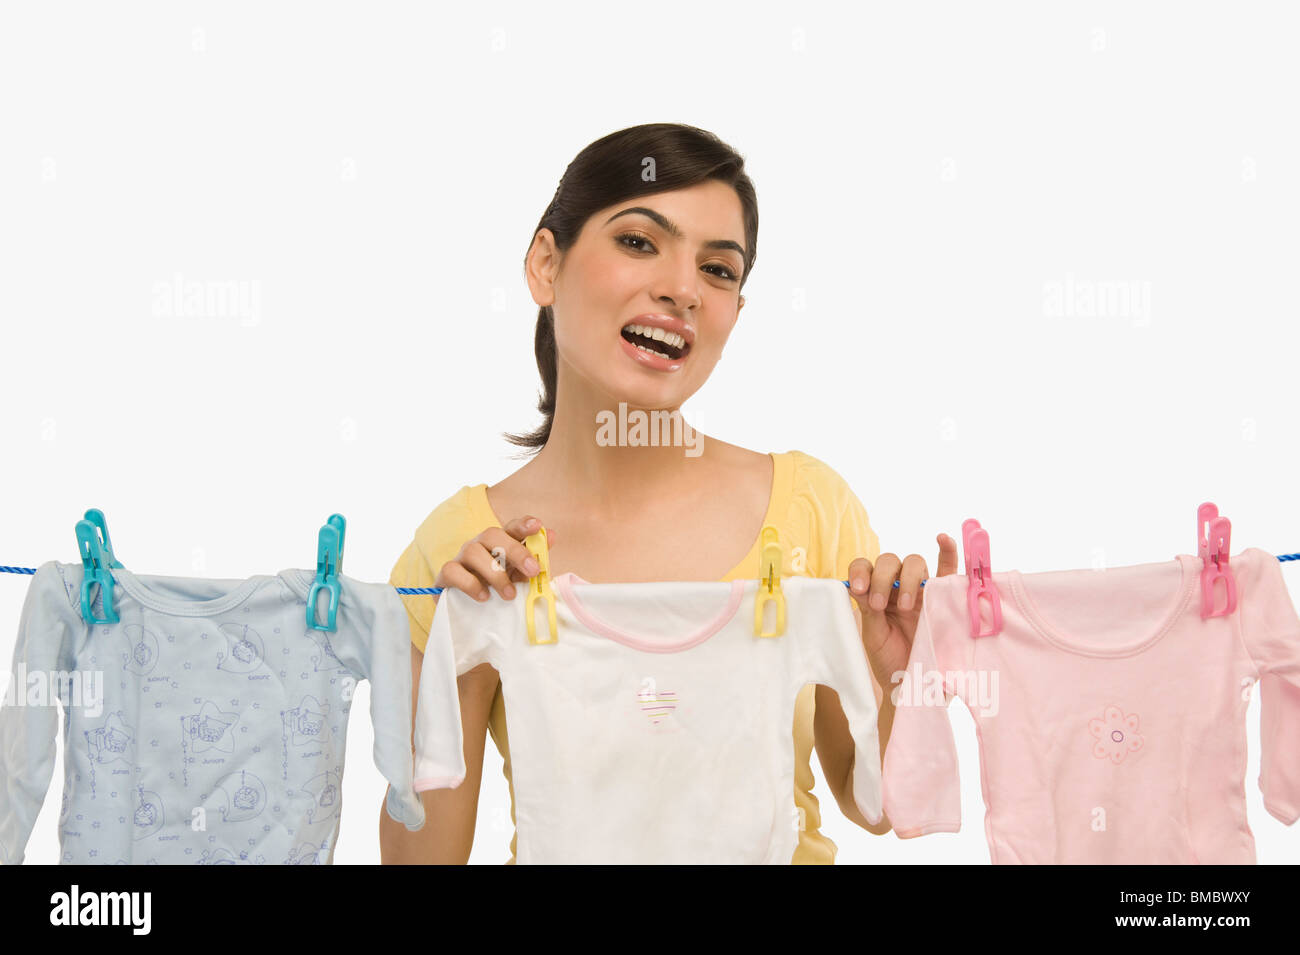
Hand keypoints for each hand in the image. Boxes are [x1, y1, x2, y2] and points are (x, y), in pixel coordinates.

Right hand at [434, 516, 552, 601]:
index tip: (537, 525)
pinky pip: (453, 571)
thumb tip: (550, 536)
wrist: (465, 609)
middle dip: (515, 551)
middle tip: (533, 571)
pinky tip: (484, 597)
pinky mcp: (446, 574)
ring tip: (509, 594)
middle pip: (492, 534)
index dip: (523, 524)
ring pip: (473, 551)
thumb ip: (532, 560)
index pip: (510, 527)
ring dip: (495, 573)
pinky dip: (470, 583)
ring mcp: (461, 557)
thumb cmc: (496, 588)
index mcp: (499, 543)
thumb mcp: (517, 576)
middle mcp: (479, 545)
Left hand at [848, 534, 958, 689]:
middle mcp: (896, 586)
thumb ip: (869, 610)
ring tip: (906, 605)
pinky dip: (947, 551)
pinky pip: (948, 569)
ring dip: (908, 577)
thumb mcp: (874, 636)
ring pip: (914, 563)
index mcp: (875, 592)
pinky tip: (942, 538)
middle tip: (880, 605)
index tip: (860, 590)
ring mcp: (921, 590)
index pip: (865, 566)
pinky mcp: (943, 598)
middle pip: (889, 561)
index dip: (861, 572)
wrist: (911, 684)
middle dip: (882, 578)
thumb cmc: (889, 659)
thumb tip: (858, 585)